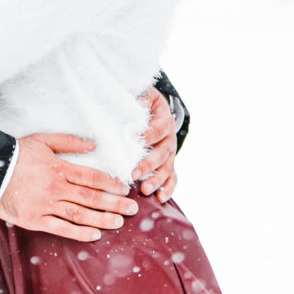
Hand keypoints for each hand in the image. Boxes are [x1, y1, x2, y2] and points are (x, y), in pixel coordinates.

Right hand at [0, 133, 138, 241]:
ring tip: (119, 222)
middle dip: (115, 204)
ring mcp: (45, 205)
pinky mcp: (35, 220)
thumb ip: (68, 142)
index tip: (125, 189)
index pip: (92, 177)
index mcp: (58, 167)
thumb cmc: (17, 154)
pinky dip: (79, 233)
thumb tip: (93, 144)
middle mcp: (55, 187)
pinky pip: (61, 228)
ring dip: (102, 219)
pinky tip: (94, 234)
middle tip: (133, 209)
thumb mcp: (42, 140)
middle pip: (91, 197)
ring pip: (80, 214)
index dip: (111, 184)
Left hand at [132, 87, 177, 201]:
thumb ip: (137, 99)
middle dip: (148, 165)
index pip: (157, 130)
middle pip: (161, 153)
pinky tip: (160, 198)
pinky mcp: (168, 163)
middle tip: (134, 174)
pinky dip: (168, 188)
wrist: (154, 106)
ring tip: (145, 190)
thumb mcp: (143, 94)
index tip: (134, 143)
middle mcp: (169, 138)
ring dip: (156, 180)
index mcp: (164, 120)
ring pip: (166, 168)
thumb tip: (121, 105)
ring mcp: (169, 152)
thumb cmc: (143, 101)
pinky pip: (172, 177)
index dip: (147, 137)